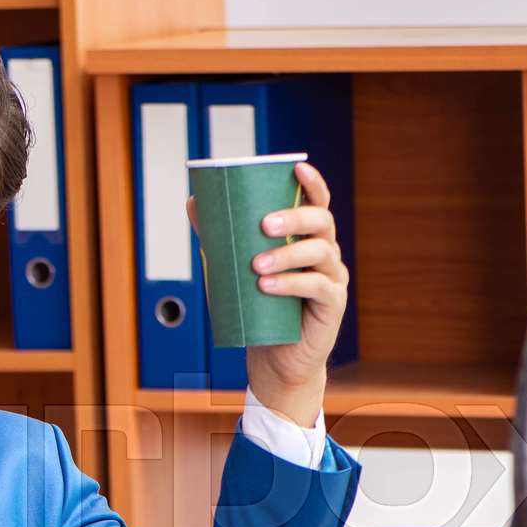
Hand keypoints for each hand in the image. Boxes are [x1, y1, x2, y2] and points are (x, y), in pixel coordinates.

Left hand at [186, 160, 347, 427]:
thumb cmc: (259, 308)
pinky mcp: (332, 304)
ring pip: (320, 252)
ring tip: (256, 265)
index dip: (313, 182)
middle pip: (322, 222)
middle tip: (262, 224)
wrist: (275, 358)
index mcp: (307, 236)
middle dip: (294, 217)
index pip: (317, 202)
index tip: (297, 168)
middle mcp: (325, 251)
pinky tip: (267, 286)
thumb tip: (193, 201)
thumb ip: (221, 235)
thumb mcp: (238, 268)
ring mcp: (332, 277)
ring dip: (287, 254)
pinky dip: (292, 284)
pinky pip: (318, 287)